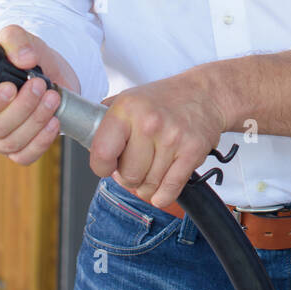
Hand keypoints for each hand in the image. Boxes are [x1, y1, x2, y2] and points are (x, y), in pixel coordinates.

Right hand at [0, 24, 80, 165]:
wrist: (49, 71)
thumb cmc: (24, 56)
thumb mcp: (18, 38)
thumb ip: (15, 40)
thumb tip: (24, 59)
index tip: (10, 88)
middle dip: (22, 108)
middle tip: (40, 85)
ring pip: (12, 143)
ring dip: (35, 121)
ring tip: (53, 97)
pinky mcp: (19, 149)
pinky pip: (25, 156)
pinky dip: (41, 142)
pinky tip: (54, 121)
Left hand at [89, 71, 227, 208]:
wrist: (206, 94)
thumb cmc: (164, 99)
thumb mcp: (129, 98)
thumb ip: (104, 119)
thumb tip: (84, 140)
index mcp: (126, 109)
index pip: (101, 153)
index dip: (102, 167)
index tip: (108, 165)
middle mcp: (149, 123)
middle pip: (128, 176)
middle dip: (129, 177)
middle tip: (136, 165)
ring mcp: (172, 138)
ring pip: (148, 186)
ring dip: (148, 185)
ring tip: (152, 168)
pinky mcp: (192, 152)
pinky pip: (170, 190)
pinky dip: (163, 195)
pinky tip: (163, 185)